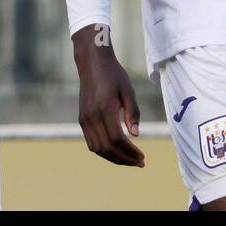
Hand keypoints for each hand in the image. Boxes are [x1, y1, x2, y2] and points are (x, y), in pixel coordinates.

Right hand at [72, 26, 144, 166]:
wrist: (92, 63)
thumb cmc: (114, 74)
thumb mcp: (128, 90)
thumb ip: (132, 112)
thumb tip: (136, 135)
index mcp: (105, 108)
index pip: (117, 139)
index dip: (130, 151)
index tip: (142, 157)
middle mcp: (92, 116)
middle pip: (107, 148)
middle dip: (124, 159)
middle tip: (139, 162)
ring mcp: (84, 119)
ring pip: (97, 148)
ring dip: (113, 158)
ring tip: (129, 160)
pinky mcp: (82, 119)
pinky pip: (91, 142)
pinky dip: (104, 151)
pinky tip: (117, 151)